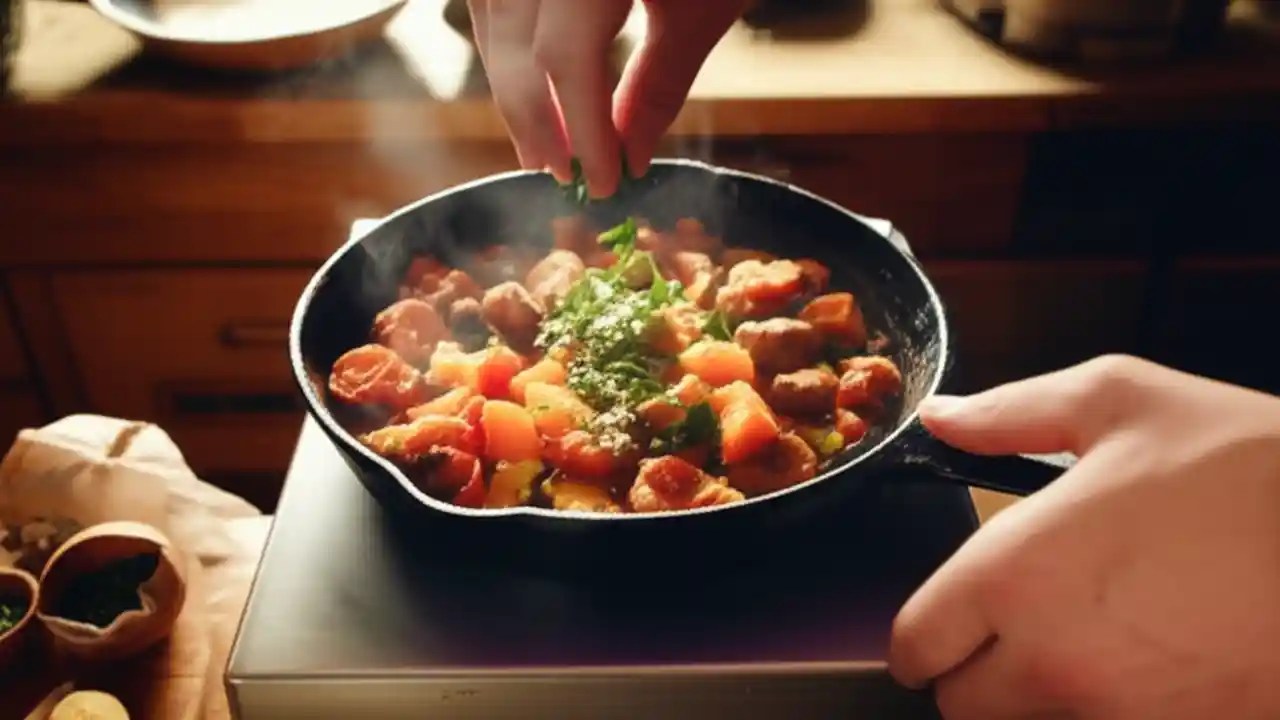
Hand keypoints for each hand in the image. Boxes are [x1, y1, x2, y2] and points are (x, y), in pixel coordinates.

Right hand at [467, 0, 745, 197]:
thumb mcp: (705, 5)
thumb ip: (658, 81)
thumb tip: (626, 155)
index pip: (563, 53)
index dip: (578, 126)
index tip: (598, 181)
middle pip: (510, 35)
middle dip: (530, 112)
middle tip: (556, 171)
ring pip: (490, 12)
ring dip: (507, 77)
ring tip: (539, 137)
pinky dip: (504, 34)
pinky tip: (526, 75)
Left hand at [889, 355, 1279, 719]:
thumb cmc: (1248, 466)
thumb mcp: (1121, 400)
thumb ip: (1010, 414)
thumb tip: (941, 417)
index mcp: (1014, 575)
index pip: (915, 645)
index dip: (925, 633)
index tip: (946, 623)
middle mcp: (1051, 661)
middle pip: (962, 708)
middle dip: (975, 674)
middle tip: (1017, 633)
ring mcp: (1118, 718)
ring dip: (1039, 701)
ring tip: (1090, 645)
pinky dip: (1108, 715)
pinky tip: (1148, 668)